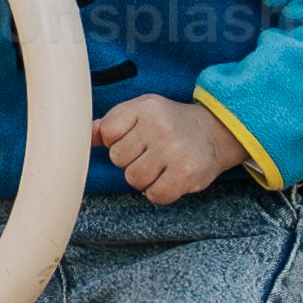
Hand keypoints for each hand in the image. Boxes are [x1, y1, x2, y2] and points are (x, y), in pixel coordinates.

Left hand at [95, 94, 244, 205]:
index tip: (133, 138)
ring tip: (159, 166)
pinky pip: (154, 195)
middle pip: (118, 159)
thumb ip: (111, 123)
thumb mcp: (141, 111)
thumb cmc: (170, 123)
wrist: (216, 132)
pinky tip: (169, 178)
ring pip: (133, 179)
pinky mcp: (186, 173)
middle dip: (130, 160)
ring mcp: (173, 150)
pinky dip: (158, 192)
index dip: (116, 141)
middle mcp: (159, 126)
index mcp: (144, 107)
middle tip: (150, 153)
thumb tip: (87, 136)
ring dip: (143, 178)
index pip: (107, 133)